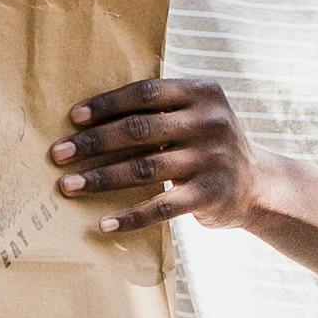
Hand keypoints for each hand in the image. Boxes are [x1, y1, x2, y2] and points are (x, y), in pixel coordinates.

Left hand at [51, 74, 256, 233]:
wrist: (259, 185)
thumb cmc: (208, 144)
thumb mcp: (197, 114)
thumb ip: (161, 109)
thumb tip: (90, 117)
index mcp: (202, 94)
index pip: (146, 93)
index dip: (107, 104)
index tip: (74, 118)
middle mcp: (210, 123)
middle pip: (140, 130)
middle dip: (94, 143)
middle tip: (58, 154)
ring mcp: (212, 159)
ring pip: (144, 169)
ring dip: (100, 178)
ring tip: (68, 186)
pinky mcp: (210, 195)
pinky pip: (161, 207)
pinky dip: (130, 216)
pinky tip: (103, 223)